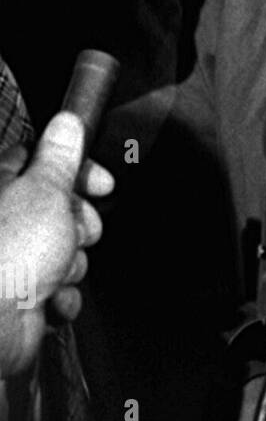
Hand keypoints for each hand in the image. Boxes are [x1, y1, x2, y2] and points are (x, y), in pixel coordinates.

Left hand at [0, 112, 113, 377]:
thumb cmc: (4, 257)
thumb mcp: (44, 190)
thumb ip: (60, 155)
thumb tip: (68, 123)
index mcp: (2, 186)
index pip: (46, 163)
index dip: (79, 172)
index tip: (101, 183)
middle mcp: (5, 221)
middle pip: (63, 209)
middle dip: (80, 225)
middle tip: (74, 232)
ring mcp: (12, 259)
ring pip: (66, 251)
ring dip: (71, 264)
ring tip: (54, 271)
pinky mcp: (22, 295)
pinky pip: (60, 288)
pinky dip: (61, 296)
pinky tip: (49, 297)